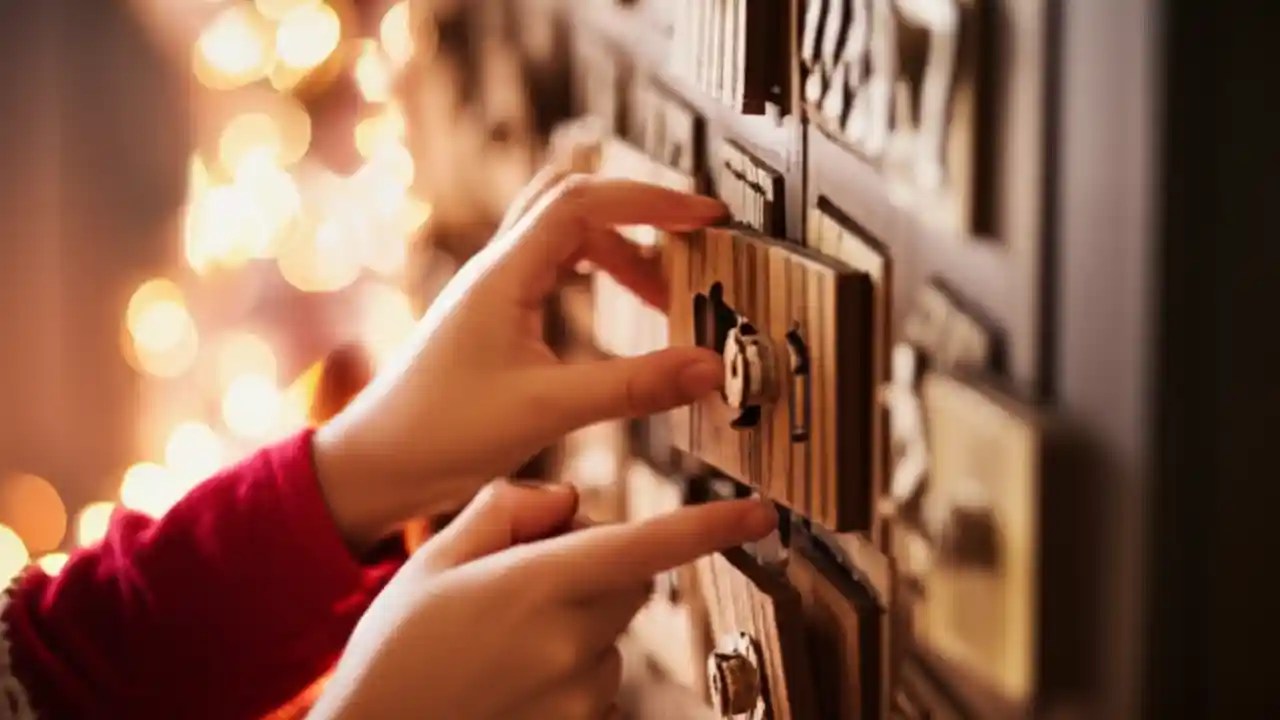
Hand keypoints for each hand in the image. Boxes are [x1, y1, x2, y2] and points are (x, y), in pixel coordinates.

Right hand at [308, 481, 775, 719]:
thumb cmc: (395, 653)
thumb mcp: (432, 560)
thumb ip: (507, 510)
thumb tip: (566, 498)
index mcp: (535, 586)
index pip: (645, 546)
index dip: (710, 526)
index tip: (759, 513)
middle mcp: (568, 642)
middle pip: (632, 582)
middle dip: (603, 567)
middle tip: (533, 578)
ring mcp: (577, 695)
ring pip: (611, 636)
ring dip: (578, 627)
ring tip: (502, 645)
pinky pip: (596, 685)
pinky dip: (568, 672)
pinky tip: (511, 680)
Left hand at [313, 174, 727, 548]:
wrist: (374, 465)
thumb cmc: (438, 432)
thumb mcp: (548, 409)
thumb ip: (633, 386)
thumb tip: (708, 367)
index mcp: (504, 274)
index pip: (585, 200)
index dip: (651, 200)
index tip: (705, 218)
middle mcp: (497, 270)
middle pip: (576, 204)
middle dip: (640, 215)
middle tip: (691, 244)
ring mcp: (494, 292)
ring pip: (567, 238)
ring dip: (622, 253)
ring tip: (665, 299)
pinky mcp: (495, 320)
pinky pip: (556, 272)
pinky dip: (599, 279)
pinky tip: (620, 314)